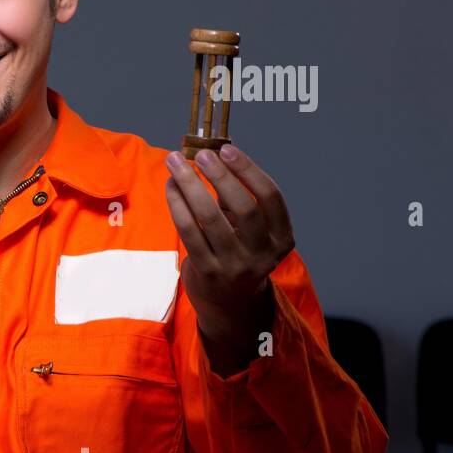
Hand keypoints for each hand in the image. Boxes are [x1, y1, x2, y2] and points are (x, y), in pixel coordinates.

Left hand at [164, 144, 295, 373]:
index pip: (271, 197)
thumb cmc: (239, 253)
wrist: (229, 303)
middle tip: (200, 153)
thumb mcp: (251, 231)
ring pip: (211, 218)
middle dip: (220, 176)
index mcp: (282, 239)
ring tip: (176, 163)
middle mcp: (263, 254)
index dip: (249, 170)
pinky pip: (188, 231)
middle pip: (243, 207)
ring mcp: (235, 266)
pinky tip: (170, 187)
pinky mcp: (207, 272)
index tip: (227, 149)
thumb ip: (239, 198)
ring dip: (191, 185)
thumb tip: (214, 153)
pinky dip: (178, 204)